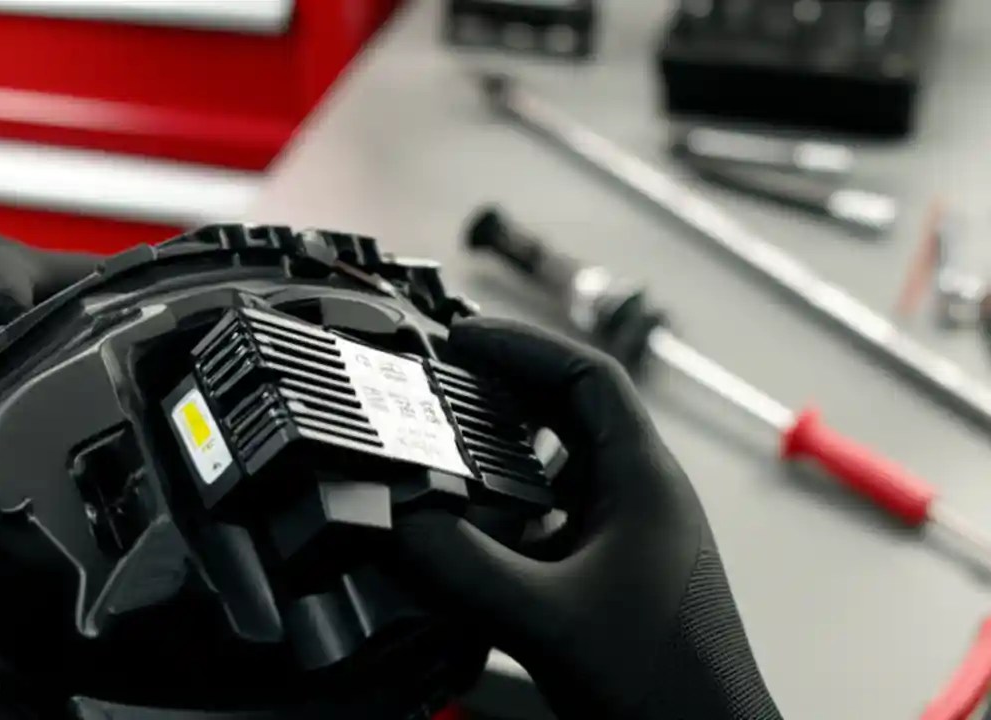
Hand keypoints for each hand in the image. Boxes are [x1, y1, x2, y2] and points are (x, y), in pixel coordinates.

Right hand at [395, 318, 780, 719]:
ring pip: (562, 463)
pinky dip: (510, 502)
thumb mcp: (547, 620)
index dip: (520, 346)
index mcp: (643, 481)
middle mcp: (640, 496)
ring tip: (448, 434)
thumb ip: (463, 569)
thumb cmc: (667, 687)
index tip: (463, 338)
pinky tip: (471, 523)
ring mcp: (629, 534)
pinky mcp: (613, 571)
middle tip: (444, 377)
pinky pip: (555, 512)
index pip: (586, 375)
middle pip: (570, 410)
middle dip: (504, 388)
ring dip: (507, 445)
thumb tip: (397, 520)